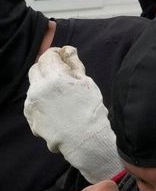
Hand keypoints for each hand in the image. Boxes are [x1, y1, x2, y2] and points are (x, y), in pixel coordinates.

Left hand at [24, 46, 122, 182]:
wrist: (85, 140)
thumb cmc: (91, 112)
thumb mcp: (87, 85)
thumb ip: (75, 65)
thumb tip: (68, 50)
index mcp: (55, 78)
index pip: (48, 56)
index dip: (56, 54)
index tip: (64, 57)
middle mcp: (39, 89)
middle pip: (35, 68)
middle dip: (46, 67)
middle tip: (61, 74)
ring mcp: (32, 103)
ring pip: (34, 85)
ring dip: (44, 85)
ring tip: (61, 96)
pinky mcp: (30, 116)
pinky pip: (33, 101)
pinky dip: (42, 100)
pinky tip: (57, 108)